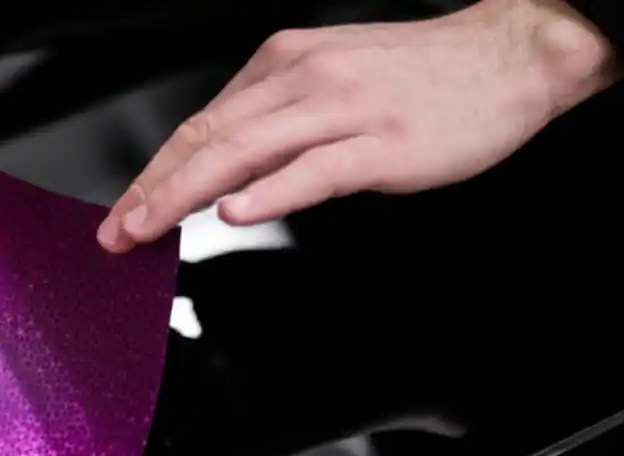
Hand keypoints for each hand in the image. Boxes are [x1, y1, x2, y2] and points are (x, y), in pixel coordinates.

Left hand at [96, 0, 619, 252]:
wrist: (507, 56)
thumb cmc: (422, 76)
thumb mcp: (331, 80)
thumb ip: (277, 120)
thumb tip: (225, 168)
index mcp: (285, 63)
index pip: (203, 123)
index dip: (155, 171)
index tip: (125, 208)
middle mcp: (304, 79)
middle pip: (208, 138)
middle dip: (152, 188)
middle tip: (116, 231)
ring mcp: (343, 109)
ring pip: (245, 152)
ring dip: (185, 193)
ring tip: (148, 226)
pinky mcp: (381, 143)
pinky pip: (315, 168)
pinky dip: (270, 191)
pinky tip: (235, 211)